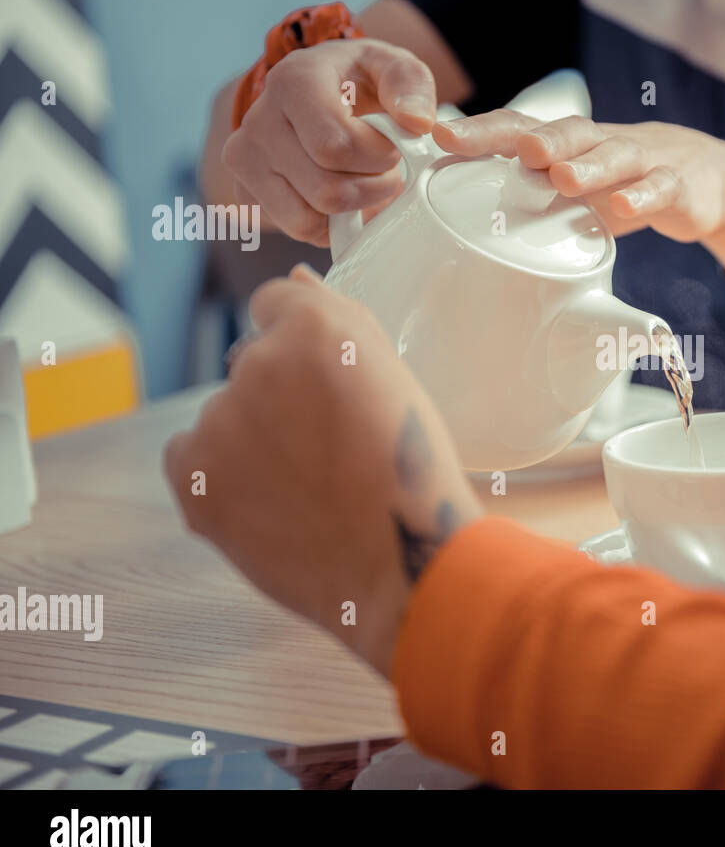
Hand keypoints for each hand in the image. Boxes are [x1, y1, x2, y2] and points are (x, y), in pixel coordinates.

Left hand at [163, 265, 481, 675]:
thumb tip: (295, 278)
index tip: (326, 384)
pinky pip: (191, 458)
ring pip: (223, 415)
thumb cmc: (411, 472)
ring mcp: (220, 422)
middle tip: (327, 447)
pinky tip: (272, 502)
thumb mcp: (395, 378)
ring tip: (307, 487)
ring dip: (251, 438)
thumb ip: (339, 317)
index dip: (305, 346)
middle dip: (279, 394)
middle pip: (251, 362)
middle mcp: (260, 363)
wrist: (401, 567)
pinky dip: (220, 476)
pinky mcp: (193, 478)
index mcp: (320, 329)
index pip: (279, 303)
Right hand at [220, 39, 436, 245]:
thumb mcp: (396, 70)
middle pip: (325, 190)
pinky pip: (297, 229)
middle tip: (385, 170)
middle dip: (372, 188)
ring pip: (308, 219)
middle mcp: (258, 120)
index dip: (378, 159)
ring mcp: (244, 158)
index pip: (334, 148)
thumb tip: (418, 123)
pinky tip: (342, 196)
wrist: (322, 91)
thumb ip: (413, 88)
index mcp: (294, 82)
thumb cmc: (362, 82)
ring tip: (363, 181)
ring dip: (351, 210)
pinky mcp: (245, 191)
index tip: (392, 147)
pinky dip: (330, 225)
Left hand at [431, 112, 724, 289]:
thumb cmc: (627, 183)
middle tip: (510, 148)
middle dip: (535, 138)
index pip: (521, 128)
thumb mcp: (580, 189)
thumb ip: (533, 198)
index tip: (440, 137)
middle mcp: (603, 143)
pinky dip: (643, 195)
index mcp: (571, 145)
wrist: (713, 179)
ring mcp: (644, 161)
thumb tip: (461, 222)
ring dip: (586, 164)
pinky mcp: (680, 186)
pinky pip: (661, 188)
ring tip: (560, 176)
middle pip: (567, 132)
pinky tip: (626, 206)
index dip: (482, 130)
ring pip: (614, 155)